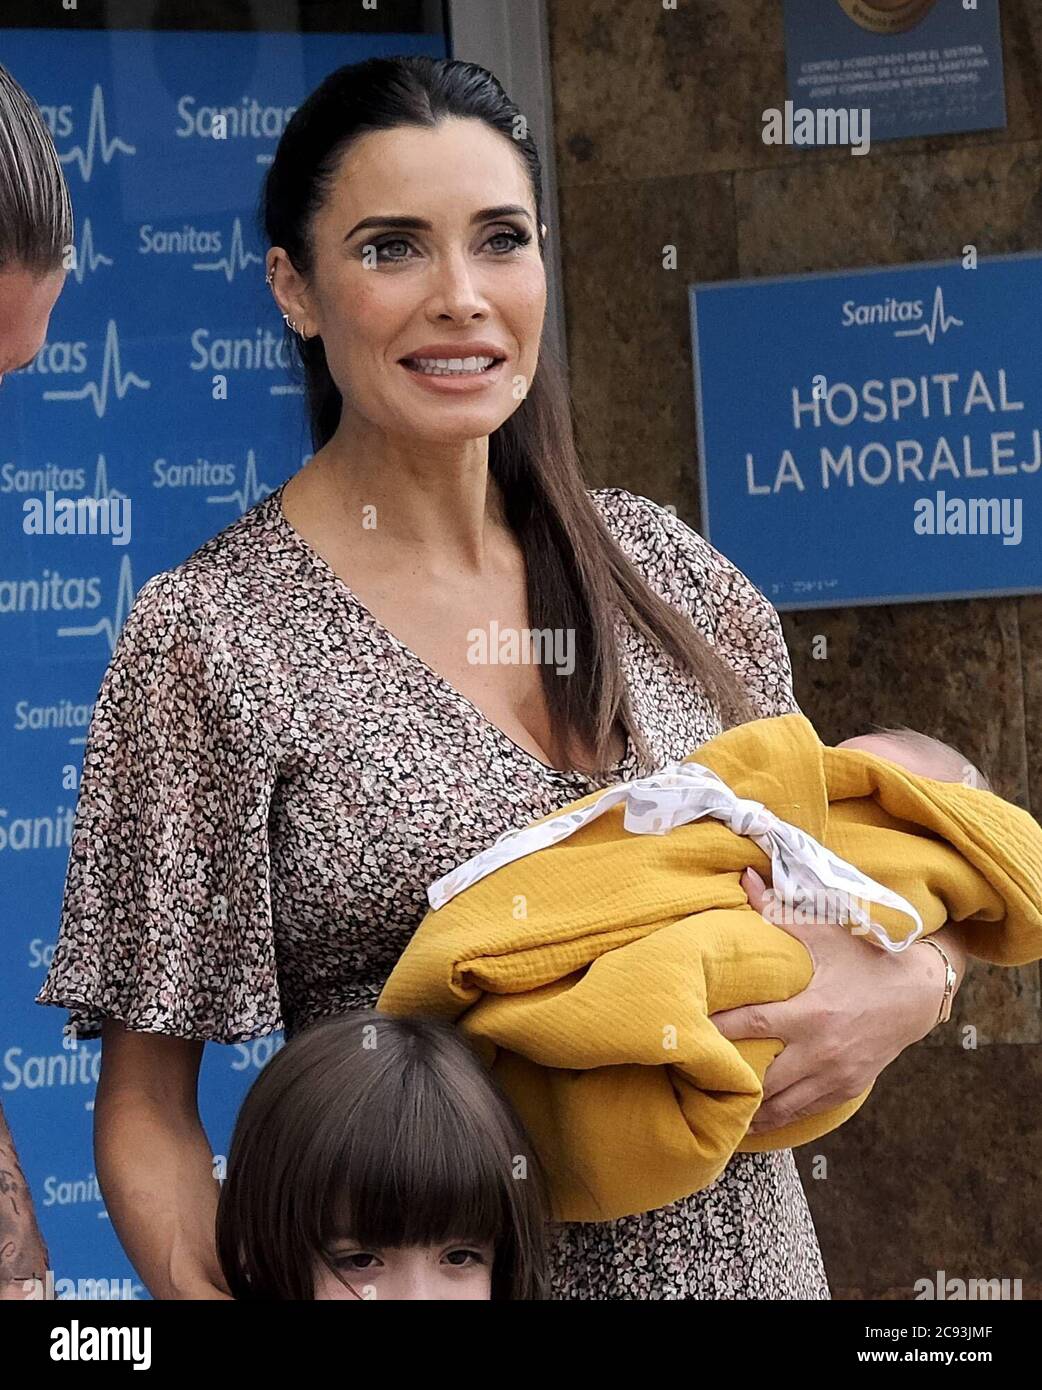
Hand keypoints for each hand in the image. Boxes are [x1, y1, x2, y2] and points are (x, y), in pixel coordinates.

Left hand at [708, 868, 943, 1134]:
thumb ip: (778, 911)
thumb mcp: (824, 934)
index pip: (753, 1024)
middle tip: (688, 1079)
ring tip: (710, 1110)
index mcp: (812, 1011)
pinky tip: (748, 1122)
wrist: (917, 995)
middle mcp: (822, 1050)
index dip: (717, 1029)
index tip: (684, 1032)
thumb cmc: (864, 959)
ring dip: (746, 1110)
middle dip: (725, 1081)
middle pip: (760, 1077)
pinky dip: (773, 1118)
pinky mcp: (844, 1090)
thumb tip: (744, 878)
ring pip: (779, 1105)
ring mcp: (834, 1076)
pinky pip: (802, 1112)